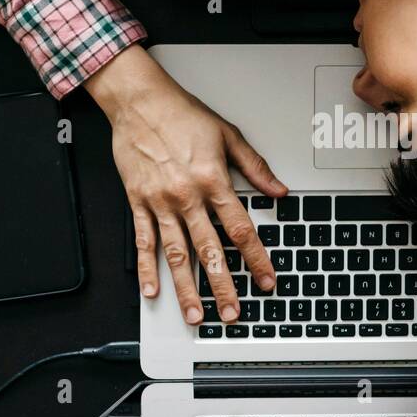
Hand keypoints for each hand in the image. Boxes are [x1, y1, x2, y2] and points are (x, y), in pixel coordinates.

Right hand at [85, 47, 285, 324]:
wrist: (139, 101)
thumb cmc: (182, 114)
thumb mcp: (228, 135)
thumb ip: (255, 167)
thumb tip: (278, 190)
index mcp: (213, 181)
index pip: (240, 230)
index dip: (257, 259)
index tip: (266, 280)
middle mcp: (187, 196)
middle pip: (209, 251)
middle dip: (223, 287)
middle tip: (232, 313)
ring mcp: (160, 202)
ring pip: (177, 254)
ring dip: (187, 288)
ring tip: (196, 315)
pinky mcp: (137, 202)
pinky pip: (143, 242)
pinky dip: (148, 268)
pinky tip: (153, 291)